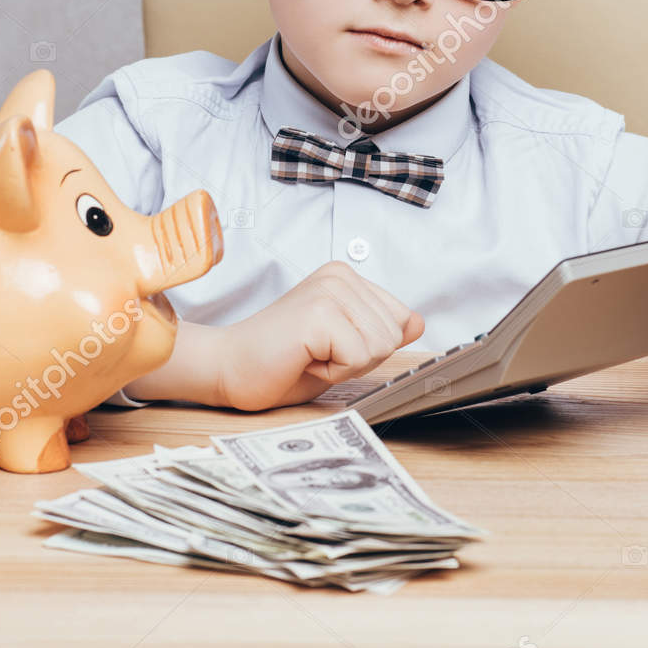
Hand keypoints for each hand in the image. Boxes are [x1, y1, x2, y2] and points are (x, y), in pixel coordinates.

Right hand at [215, 261, 424, 410]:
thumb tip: (419, 321)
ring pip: (380, 347)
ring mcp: (329, 290)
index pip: (400, 319)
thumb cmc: (280, 362)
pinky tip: (303, 360)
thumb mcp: (343, 347)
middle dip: (359, 359)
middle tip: (315, 354)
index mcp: (346, 276)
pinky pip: (359, 358)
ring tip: (308, 355)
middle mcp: (340, 275)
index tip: (327, 347)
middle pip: (393, 335)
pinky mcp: (320, 313)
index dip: (367, 348)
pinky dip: (333, 372)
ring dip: (345, 366)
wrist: (227, 369)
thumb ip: (380, 331)